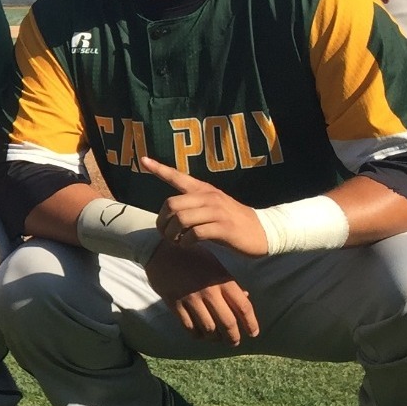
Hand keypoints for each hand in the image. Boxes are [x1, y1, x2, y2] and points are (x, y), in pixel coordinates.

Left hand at [142, 156, 269, 256]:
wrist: (263, 232)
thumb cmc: (232, 221)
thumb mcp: (213, 207)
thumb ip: (193, 205)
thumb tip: (169, 212)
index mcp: (204, 190)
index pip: (178, 176)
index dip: (159, 169)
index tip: (143, 160)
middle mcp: (209, 197)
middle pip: (172, 203)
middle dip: (162, 221)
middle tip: (166, 234)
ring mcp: (217, 212)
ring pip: (181, 219)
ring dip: (172, 234)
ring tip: (176, 241)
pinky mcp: (223, 228)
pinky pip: (195, 233)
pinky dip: (186, 242)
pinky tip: (188, 245)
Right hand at [144, 240, 260, 345]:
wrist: (161, 249)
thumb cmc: (192, 255)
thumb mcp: (215, 265)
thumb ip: (230, 283)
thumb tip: (246, 298)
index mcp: (222, 280)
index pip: (243, 307)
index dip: (251, 323)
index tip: (253, 333)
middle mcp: (209, 291)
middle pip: (228, 322)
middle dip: (233, 337)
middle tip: (234, 342)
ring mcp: (191, 298)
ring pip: (209, 328)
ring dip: (215, 338)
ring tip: (216, 339)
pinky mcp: (175, 303)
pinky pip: (189, 327)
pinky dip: (197, 334)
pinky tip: (200, 334)